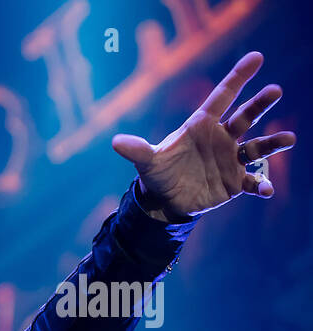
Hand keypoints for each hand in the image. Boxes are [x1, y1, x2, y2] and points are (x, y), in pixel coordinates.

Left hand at [112, 51, 296, 220]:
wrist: (166, 200)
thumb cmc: (159, 173)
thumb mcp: (148, 162)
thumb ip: (136, 150)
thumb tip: (115, 143)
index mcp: (202, 126)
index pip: (222, 97)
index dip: (238, 77)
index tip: (256, 58)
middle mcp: (222, 138)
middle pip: (245, 116)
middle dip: (260, 104)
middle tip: (275, 90)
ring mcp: (231, 159)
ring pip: (257, 147)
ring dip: (273, 143)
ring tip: (288, 139)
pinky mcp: (235, 182)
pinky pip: (252, 181)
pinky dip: (260, 185)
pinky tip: (265, 190)